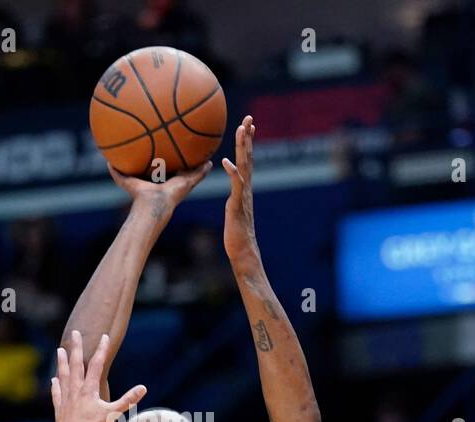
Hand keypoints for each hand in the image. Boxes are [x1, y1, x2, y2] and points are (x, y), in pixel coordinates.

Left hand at [51, 330, 144, 421]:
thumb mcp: (113, 415)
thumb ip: (128, 400)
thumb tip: (143, 388)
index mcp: (89, 390)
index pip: (96, 365)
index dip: (101, 350)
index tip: (104, 337)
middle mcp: (76, 390)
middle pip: (76, 364)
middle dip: (76, 348)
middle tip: (74, 333)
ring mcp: (66, 399)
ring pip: (63, 375)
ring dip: (62, 362)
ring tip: (59, 350)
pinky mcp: (60, 409)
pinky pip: (57, 393)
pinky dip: (55, 385)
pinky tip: (54, 380)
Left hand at [109, 161, 211, 221]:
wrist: (152, 204)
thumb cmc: (139, 196)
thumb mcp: (127, 181)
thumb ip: (118, 173)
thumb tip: (108, 162)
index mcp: (160, 182)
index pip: (164, 171)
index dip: (167, 163)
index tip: (168, 154)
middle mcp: (171, 183)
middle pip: (179, 171)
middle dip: (183, 163)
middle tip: (189, 152)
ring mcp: (181, 184)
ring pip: (191, 173)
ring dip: (198, 166)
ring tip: (205, 155)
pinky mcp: (188, 184)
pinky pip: (198, 175)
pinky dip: (204, 169)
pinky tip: (210, 161)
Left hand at [222, 115, 259, 268]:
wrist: (243, 250)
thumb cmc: (236, 233)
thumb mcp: (232, 210)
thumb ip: (232, 198)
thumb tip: (230, 194)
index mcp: (243, 188)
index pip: (247, 160)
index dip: (247, 142)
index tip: (248, 124)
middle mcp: (246, 188)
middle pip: (249, 157)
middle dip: (248, 137)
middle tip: (249, 117)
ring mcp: (243, 195)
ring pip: (245, 166)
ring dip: (244, 147)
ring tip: (242, 129)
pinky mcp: (237, 204)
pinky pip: (236, 186)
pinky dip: (233, 172)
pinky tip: (226, 162)